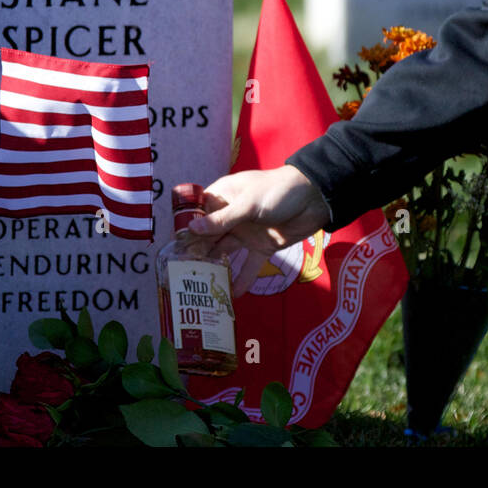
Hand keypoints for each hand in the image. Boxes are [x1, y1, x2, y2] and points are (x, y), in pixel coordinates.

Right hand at [188, 165, 332, 291]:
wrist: (315, 198)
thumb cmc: (278, 191)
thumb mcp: (248, 204)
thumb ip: (222, 220)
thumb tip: (192, 231)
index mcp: (223, 196)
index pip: (197, 214)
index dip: (185, 230)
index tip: (172, 249)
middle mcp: (231, 215)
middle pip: (208, 236)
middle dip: (196, 253)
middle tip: (180, 275)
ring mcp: (246, 232)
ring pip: (225, 252)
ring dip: (214, 268)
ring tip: (200, 288)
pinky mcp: (262, 246)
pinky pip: (248, 265)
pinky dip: (241, 279)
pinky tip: (232, 296)